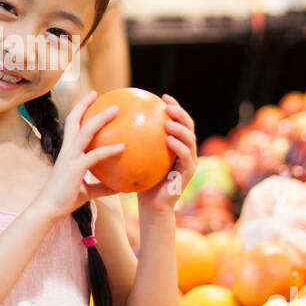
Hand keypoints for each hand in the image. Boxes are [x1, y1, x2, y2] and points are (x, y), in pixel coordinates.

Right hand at [30, 90, 123, 222]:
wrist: (48, 211)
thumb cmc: (64, 201)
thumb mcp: (86, 192)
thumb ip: (101, 187)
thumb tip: (119, 187)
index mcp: (66, 153)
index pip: (71, 126)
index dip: (78, 111)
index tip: (89, 100)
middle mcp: (67, 151)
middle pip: (74, 120)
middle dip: (84, 104)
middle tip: (97, 93)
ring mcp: (70, 158)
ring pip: (86, 131)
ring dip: (101, 118)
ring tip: (116, 109)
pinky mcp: (75, 168)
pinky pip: (94, 155)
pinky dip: (109, 149)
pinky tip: (122, 147)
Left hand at [139, 94, 196, 212]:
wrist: (151, 207)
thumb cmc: (140, 183)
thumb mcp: (136, 159)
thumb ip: (133, 142)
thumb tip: (115, 122)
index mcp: (176, 146)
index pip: (178, 122)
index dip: (174, 107)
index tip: (163, 97)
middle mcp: (186, 152)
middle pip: (189, 126)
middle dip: (181, 113)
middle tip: (168, 105)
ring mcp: (189, 162)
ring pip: (190, 140)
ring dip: (181, 128)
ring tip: (169, 121)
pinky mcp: (188, 174)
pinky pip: (186, 157)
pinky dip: (179, 147)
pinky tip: (169, 140)